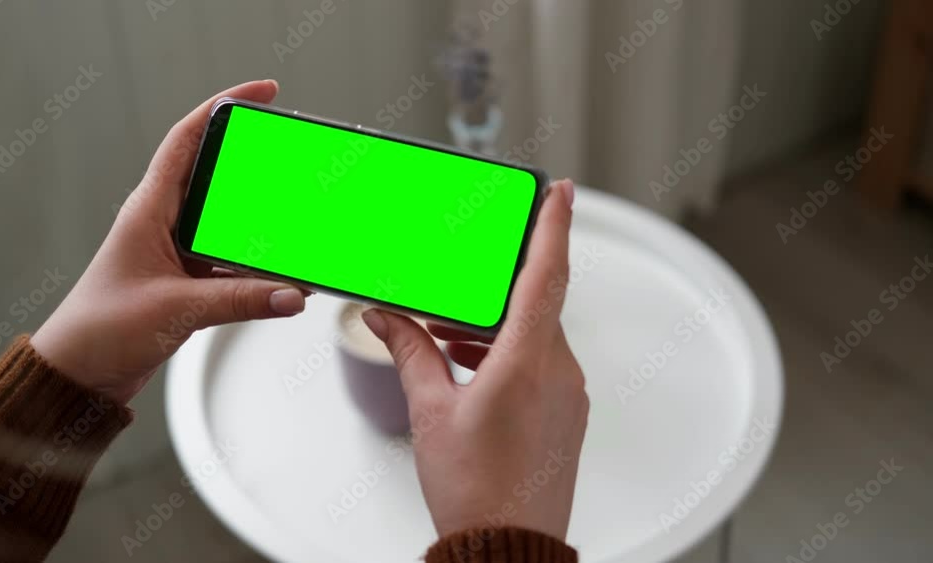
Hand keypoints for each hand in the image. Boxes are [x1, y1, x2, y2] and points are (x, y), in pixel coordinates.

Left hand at [32, 80, 308, 404]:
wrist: (79, 374)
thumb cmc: (101, 331)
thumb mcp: (176, 309)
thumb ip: (239, 300)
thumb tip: (292, 293)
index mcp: (148, 209)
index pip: (188, 139)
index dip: (225, 107)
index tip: (264, 93)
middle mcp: (163, 222)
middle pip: (217, 172)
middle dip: (255, 158)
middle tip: (293, 151)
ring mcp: (177, 251)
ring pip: (229, 218)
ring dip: (262, 215)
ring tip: (299, 210)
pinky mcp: (188, 280)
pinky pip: (232, 258)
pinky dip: (259, 261)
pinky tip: (284, 271)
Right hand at [362, 179, 587, 540]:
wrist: (507, 548)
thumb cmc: (474, 490)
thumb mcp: (429, 410)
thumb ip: (410, 352)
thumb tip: (386, 319)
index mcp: (528, 362)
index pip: (547, 274)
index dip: (554, 225)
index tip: (559, 191)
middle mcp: (559, 372)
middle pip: (535, 302)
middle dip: (493, 288)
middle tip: (456, 287)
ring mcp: (568, 394)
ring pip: (535, 334)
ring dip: (494, 325)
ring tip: (445, 336)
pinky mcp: (566, 414)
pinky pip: (541, 362)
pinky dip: (507, 351)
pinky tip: (468, 365)